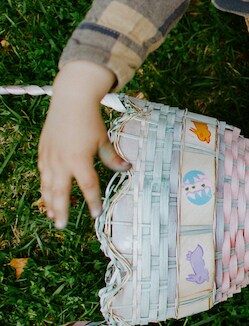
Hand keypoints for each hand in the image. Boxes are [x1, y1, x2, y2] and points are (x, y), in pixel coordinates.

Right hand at [37, 61, 128, 228]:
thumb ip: (112, 157)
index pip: (88, 186)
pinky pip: (42, 175)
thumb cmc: (90, 120)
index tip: (96, 213)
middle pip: (60, 193)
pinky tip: (46, 195)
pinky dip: (44, 187)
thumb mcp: (104, 139)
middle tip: (61, 227)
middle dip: (61, 211)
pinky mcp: (43, 152)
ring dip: (49, 202)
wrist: (71, 100)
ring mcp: (49, 158)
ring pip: (47, 186)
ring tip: (52, 216)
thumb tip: (126, 169)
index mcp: (79, 160)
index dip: (92, 201)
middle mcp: (61, 162)